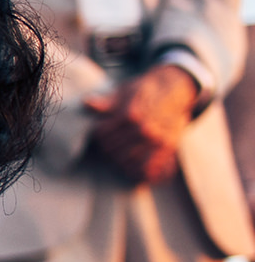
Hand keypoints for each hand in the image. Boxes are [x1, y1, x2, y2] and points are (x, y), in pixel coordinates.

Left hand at [84, 63, 198, 184]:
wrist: (174, 90)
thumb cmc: (144, 91)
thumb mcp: (124, 92)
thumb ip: (106, 102)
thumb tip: (87, 103)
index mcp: (130, 115)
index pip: (102, 135)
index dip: (98, 136)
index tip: (101, 134)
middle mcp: (144, 129)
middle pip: (112, 150)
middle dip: (107, 149)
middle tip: (109, 145)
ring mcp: (157, 140)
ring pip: (126, 162)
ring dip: (119, 160)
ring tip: (119, 154)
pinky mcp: (169, 148)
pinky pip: (148, 169)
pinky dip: (137, 171)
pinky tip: (132, 165)